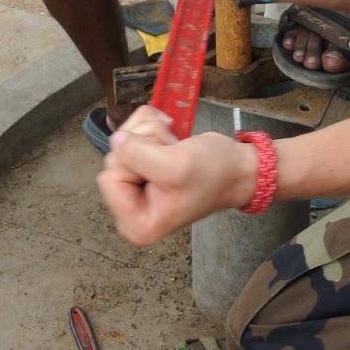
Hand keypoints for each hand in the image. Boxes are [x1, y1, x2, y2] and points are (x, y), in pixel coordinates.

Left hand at [97, 107, 257, 245]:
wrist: (239, 168)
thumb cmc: (215, 174)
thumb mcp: (175, 165)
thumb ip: (135, 153)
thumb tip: (117, 138)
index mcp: (136, 223)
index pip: (109, 177)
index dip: (136, 161)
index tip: (165, 165)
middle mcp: (130, 207)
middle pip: (114, 158)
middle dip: (145, 144)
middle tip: (173, 153)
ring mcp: (136, 186)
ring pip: (122, 142)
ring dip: (151, 133)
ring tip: (175, 146)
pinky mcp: (143, 167)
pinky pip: (131, 135)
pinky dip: (151, 127)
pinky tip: (171, 137)